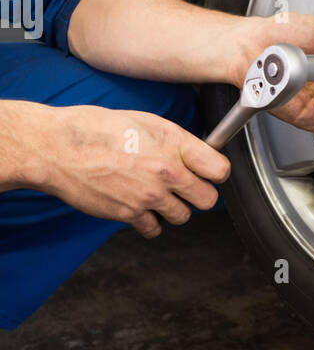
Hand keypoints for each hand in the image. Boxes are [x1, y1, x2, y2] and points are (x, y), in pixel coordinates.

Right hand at [38, 105, 230, 238]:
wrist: (57, 148)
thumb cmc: (93, 129)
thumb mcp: (143, 121)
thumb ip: (173, 140)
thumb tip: (193, 153)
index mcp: (172, 143)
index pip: (219, 169)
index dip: (215, 171)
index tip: (209, 172)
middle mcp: (166, 171)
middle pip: (207, 199)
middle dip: (198, 194)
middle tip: (184, 186)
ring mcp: (149, 196)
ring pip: (183, 216)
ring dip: (173, 208)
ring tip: (156, 194)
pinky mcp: (129, 214)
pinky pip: (154, 228)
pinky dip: (149, 222)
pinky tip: (140, 207)